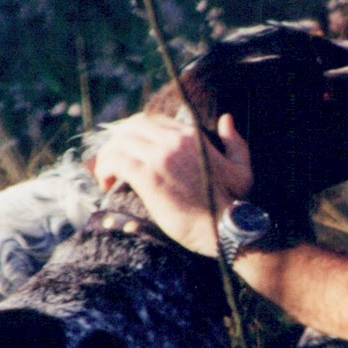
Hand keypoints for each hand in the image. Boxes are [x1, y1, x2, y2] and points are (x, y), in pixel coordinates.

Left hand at [91, 112, 253, 257]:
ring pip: (119, 142)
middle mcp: (174, 141)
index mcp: (191, 136)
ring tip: (106, 175)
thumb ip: (235, 142)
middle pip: (130, 128)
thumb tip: (226, 120)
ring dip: (107, 157)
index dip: (133, 134)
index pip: (151, 121)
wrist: (226, 228)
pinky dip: (105, 169)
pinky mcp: (149, 177)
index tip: (128, 152)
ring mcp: (160, 157)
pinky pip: (116, 161)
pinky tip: (106, 183)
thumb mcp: (242, 169)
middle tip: (112, 163)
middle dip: (116, 143)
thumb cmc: (235, 204)